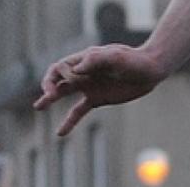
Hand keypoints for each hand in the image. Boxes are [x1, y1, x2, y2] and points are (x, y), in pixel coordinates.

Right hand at [33, 44, 168, 135]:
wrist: (150, 70)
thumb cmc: (134, 60)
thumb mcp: (116, 57)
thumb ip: (95, 60)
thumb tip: (74, 71)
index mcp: (85, 60)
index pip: (60, 67)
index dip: (55, 77)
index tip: (63, 85)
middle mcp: (84, 73)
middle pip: (58, 79)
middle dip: (48, 87)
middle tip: (45, 99)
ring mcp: (89, 86)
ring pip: (64, 93)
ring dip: (50, 99)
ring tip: (38, 106)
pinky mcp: (97, 98)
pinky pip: (78, 111)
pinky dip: (69, 121)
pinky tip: (60, 133)